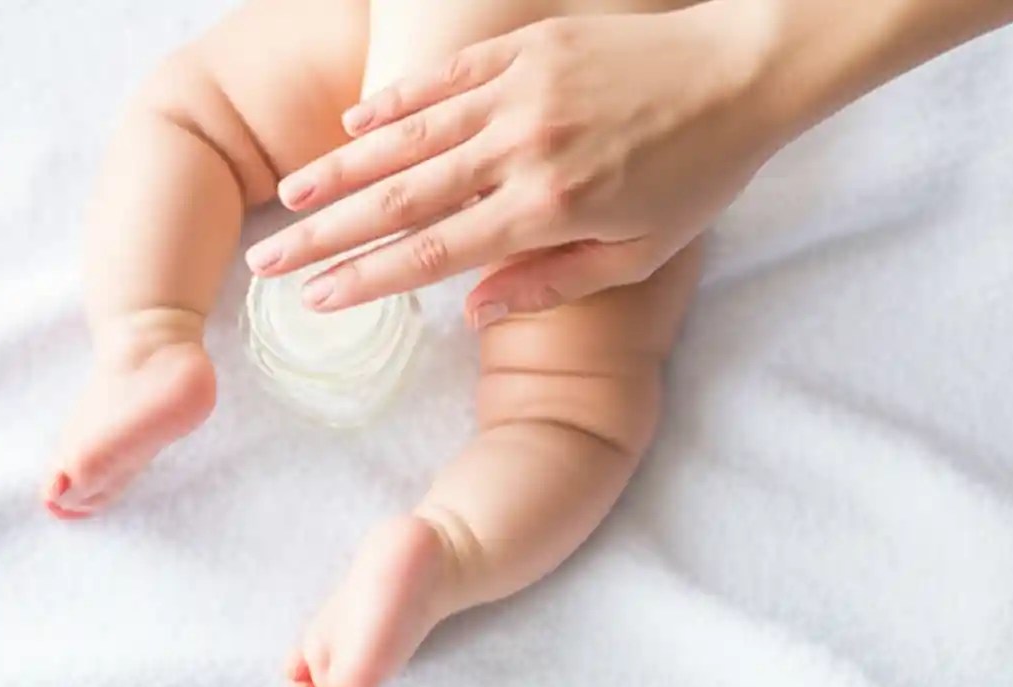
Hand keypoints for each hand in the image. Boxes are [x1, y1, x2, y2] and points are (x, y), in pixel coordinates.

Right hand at [246, 1, 779, 325]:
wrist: (743, 73)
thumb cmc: (698, 174)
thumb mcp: (640, 254)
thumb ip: (550, 284)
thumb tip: (468, 311)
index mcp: (549, 209)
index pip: (434, 252)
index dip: (368, 278)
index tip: (317, 299)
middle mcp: (521, 150)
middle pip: (400, 200)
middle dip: (326, 236)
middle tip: (269, 262)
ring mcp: (518, 92)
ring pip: (407, 137)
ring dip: (340, 171)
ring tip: (290, 198)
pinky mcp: (525, 49)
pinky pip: (443, 79)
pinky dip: (394, 101)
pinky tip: (351, 124)